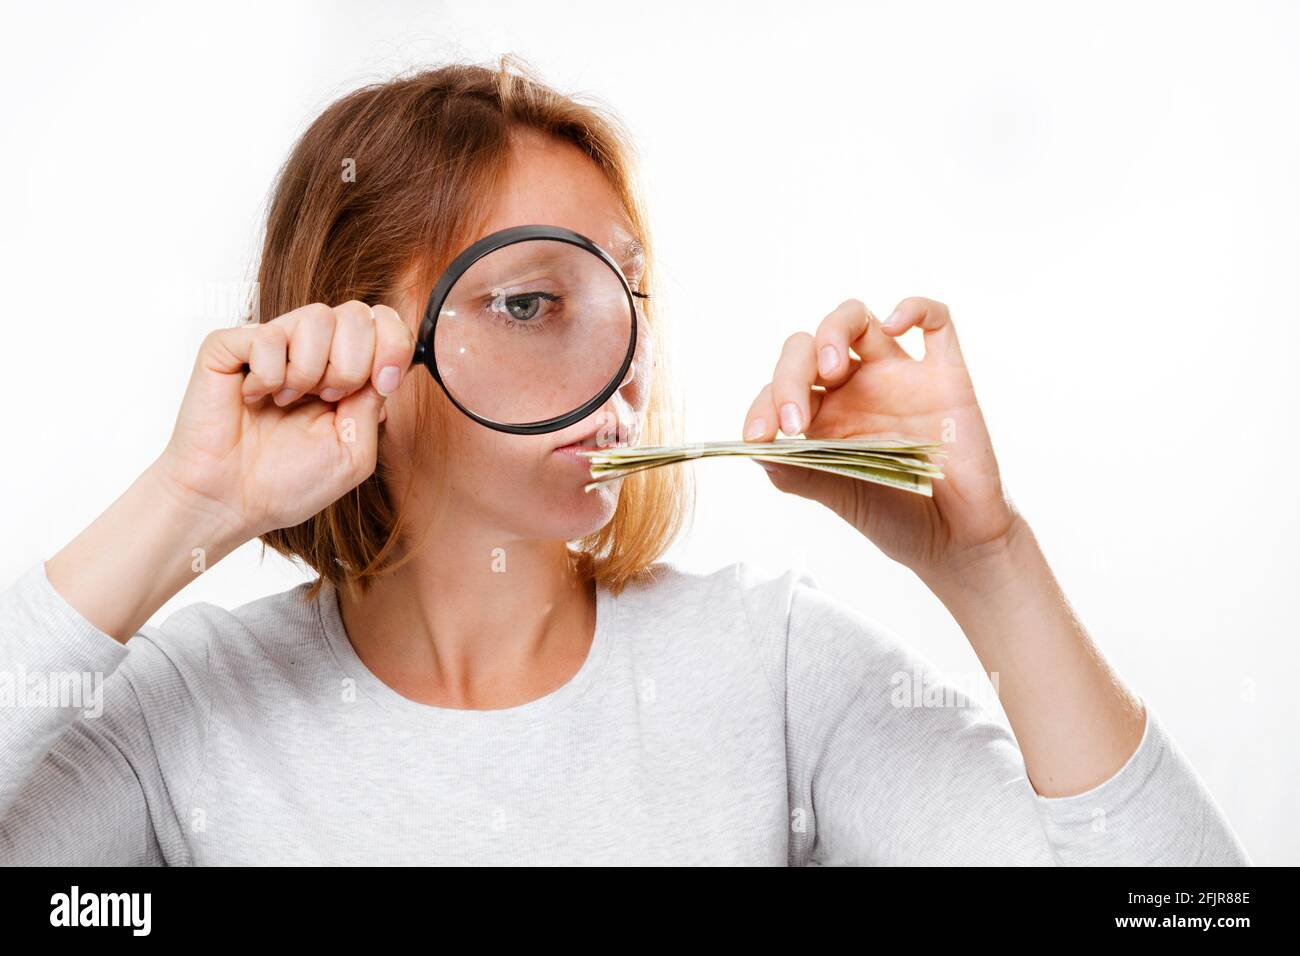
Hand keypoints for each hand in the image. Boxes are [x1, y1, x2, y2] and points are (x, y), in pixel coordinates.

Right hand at [155, 300, 415, 543]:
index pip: (383, 322)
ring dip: (311, 369)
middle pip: (356, 313)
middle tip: (327, 400)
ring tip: (289, 401)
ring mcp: (270, 344)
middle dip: (352, 364)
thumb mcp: (354, 452)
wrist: (231, 503)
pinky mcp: (228, 347)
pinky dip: (269, 375)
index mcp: (345, 369)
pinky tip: (255, 398)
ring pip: (316, 317)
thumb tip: (385, 364)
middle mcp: (311, 350)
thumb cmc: (288, 482)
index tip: (384, 382)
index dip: (394, 344)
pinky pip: (266, 335)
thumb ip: (374, 404)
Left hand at [742, 297, 1017, 579]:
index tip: (759, 437)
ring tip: (831, 368)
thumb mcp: (839, 497)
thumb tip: (758, 450)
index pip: (781, 387)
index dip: (764, 405)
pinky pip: (936, 321)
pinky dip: (914, 308)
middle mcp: (856, 388)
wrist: (954, 540)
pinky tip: (894, 325)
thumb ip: (799, 473)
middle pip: (810, 346)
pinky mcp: (946, 377)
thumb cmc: (895, 518)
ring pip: (858, 319)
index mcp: (824, 415)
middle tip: (796, 419)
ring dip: (834, 330)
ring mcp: (899, 377)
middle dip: (790, 374)